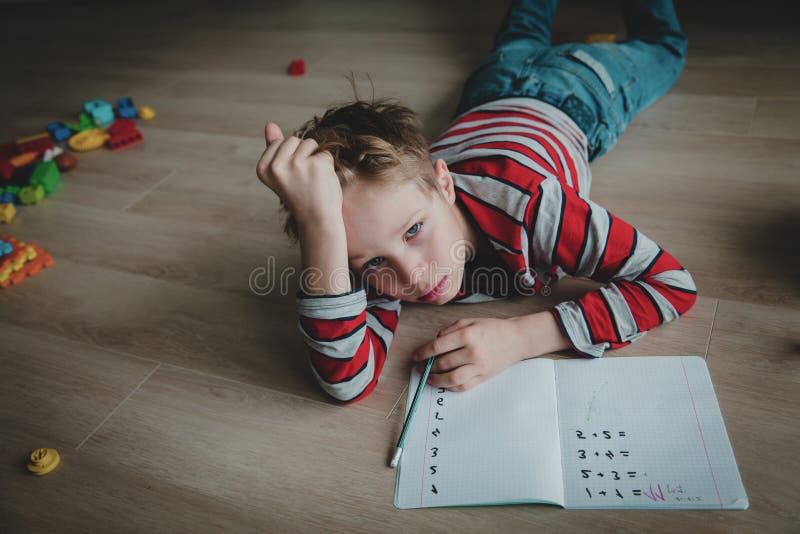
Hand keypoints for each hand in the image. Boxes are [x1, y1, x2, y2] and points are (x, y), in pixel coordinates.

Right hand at [255, 122, 342, 223]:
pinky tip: (323, 181)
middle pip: (294, 139)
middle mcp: (276, 166)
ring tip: (313, 180)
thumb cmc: (301, 196)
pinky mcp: (315, 165)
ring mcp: (296, 165)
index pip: (280, 142)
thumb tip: (269, 124)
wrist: (317, 220)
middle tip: (303, 180)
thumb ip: (275, 149)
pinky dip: (327, 165)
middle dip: (303, 154)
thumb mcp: (282, 173)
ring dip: (315, 158)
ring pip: (310, 143)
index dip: (290, 157)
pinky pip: (325, 153)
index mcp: (263, 168)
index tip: (291, 178)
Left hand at [411, 317, 527, 391]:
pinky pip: (463, 386)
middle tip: (420, 367)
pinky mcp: (484, 377)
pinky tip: (443, 383)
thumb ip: (449, 330)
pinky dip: (450, 387)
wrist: (516, 339)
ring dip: (436, 380)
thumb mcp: (469, 321)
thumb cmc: (492, 328)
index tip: (415, 356)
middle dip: (427, 367)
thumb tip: (435, 342)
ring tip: (429, 378)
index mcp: (467, 335)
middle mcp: (472, 352)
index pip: (437, 347)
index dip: (422, 353)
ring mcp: (479, 366)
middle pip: (442, 363)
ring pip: (451, 379)